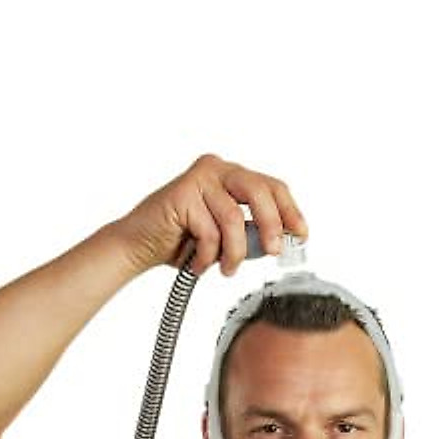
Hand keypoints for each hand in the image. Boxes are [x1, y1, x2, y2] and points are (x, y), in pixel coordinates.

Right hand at [111, 153, 307, 277]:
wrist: (138, 246)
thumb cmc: (181, 241)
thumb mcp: (226, 238)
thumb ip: (251, 234)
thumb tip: (279, 242)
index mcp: (232, 176)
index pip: (272, 186)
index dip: (291, 211)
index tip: (301, 235)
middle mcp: (217, 169)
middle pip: (260, 191)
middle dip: (272, 226)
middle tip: (273, 252)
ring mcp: (199, 179)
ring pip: (234, 218)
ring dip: (233, 252)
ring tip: (225, 269)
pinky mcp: (182, 193)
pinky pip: (209, 231)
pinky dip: (207, 255)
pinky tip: (197, 262)